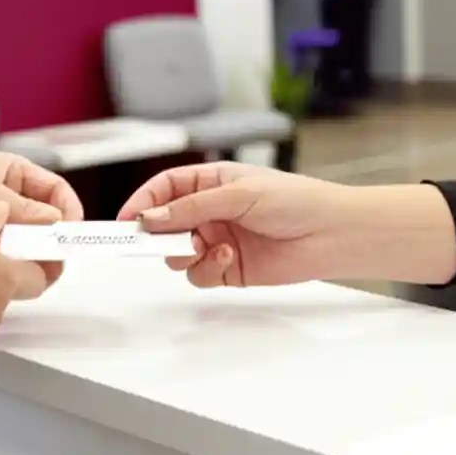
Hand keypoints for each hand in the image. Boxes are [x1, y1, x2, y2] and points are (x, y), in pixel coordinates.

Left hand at [0, 151, 85, 285]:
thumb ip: (18, 208)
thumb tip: (56, 223)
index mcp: (6, 174)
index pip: (53, 192)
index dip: (67, 211)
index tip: (71, 234)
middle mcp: (0, 202)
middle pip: (43, 225)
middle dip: (49, 243)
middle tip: (52, 263)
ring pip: (22, 249)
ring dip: (26, 260)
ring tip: (20, 270)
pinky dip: (3, 273)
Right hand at [118, 163, 455, 287]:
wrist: (330, 234)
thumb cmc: (294, 200)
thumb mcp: (237, 193)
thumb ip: (191, 208)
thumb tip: (150, 218)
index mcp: (212, 181)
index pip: (165, 188)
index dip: (142, 201)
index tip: (125, 219)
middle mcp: (210, 211)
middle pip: (164, 223)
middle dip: (155, 233)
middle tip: (144, 242)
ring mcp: (217, 240)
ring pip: (177, 253)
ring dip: (185, 252)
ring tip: (205, 246)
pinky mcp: (228, 268)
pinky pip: (199, 273)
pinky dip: (206, 268)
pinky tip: (227, 257)